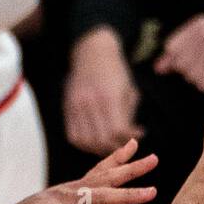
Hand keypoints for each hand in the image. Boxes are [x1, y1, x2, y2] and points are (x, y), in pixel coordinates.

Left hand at [0, 139, 158, 203]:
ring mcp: (65, 190)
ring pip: (101, 177)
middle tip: (153, 193)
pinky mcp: (70, 189)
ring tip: (155, 159)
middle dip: (126, 195)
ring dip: (129, 169)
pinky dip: (115, 160)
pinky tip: (133, 146)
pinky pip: (96, 172)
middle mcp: (58, 198)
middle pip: (97, 194)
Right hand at [64, 27, 142, 155]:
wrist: (92, 54)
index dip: (126, 140)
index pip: (117, 130)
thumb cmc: (115, 72)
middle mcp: (91, 103)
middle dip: (113, 148)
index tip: (132, 141)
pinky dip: (84, 144)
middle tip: (121, 149)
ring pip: (86, 141)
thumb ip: (130, 115)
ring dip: (98, 149)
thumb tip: (136, 135)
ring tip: (107, 147)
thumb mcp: (129, 90)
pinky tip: (93, 142)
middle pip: (101, 139)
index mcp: (110, 96)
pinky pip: (73, 136)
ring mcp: (76, 107)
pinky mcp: (67, 109)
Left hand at [154, 13, 203, 93]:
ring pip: (190, 76)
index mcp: (199, 24)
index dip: (181, 58)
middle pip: (180, 63)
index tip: (199, 56)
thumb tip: (157, 68)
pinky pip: (203, 86)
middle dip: (192, 70)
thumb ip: (175, 56)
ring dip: (203, 79)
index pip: (172, 47)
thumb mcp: (199, 46)